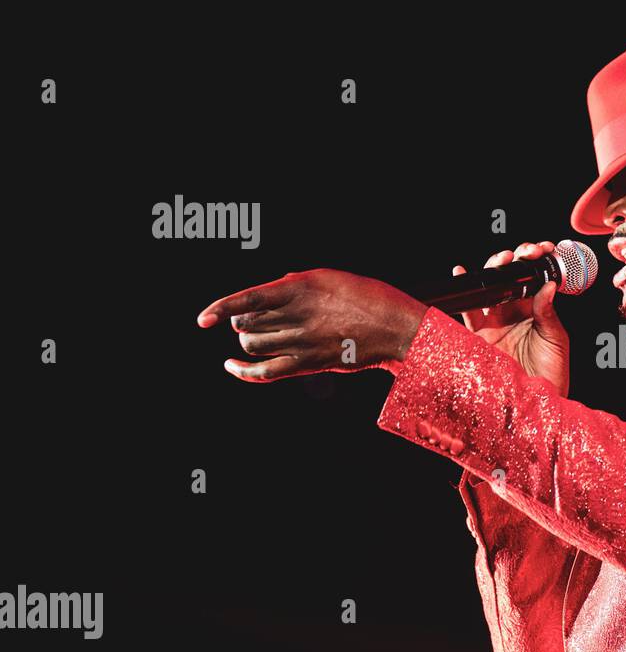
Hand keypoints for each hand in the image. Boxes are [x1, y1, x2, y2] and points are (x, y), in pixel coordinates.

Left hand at [196, 269, 428, 381]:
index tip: (203, 320)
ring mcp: (303, 341)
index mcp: (301, 287)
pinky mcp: (310, 363)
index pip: (249, 298)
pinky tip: (232, 365)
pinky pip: (266, 372)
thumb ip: (297, 284)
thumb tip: (268, 295)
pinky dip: (243, 370)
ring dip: (249, 342)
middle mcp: (298, 314)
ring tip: (263, 337)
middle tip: (260, 322)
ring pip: (253, 345)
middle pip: (247, 323)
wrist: (397, 328)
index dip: (221, 308)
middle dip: (244, 322)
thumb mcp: (330, 278)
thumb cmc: (369, 299)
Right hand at [453, 242, 569, 397]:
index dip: (537, 259)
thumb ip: (548, 312)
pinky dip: (464, 289)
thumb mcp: (556, 339)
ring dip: (493, 268)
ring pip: (489, 286)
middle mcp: (514, 311)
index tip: (543, 249)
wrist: (534, 402)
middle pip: (509, 276)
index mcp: (536, 308)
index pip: (534, 276)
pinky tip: (463, 272)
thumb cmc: (551, 373)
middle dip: (515, 258)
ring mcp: (495, 321)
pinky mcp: (479, 334)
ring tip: (502, 260)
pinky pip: (467, 309)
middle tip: (523, 254)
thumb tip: (548, 285)